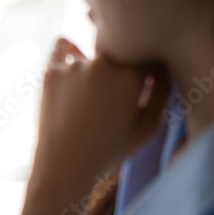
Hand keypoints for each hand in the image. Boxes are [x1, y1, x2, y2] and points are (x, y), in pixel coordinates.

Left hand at [15, 38, 168, 214]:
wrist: (64, 167)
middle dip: (118, 69)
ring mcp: (74, 65)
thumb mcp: (147, 128)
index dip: (143, 70)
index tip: (138, 86)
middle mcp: (104, 63)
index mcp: (131, 76)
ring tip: (85, 101)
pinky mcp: (50, 71)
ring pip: (90, 52)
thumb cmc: (109, 151)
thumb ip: (162, 92)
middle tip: (108, 99)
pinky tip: (70, 66)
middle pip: (117, 52)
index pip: (145, 56)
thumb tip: (163, 66)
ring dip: (91, 67)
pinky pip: (61, 47)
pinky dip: (67, 52)